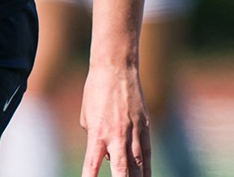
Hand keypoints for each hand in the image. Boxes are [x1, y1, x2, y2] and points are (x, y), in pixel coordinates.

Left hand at [81, 62, 150, 176]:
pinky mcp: (145, 124)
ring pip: (138, 162)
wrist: (116, 68)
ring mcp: (134, 130)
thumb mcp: (87, 118)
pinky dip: (146, 165)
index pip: (91, 167)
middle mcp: (117, 135)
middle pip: (122, 169)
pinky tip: (147, 175)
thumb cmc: (95, 92)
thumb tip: (109, 154)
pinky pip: (146, 150)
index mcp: (97, 135)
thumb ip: (96, 140)